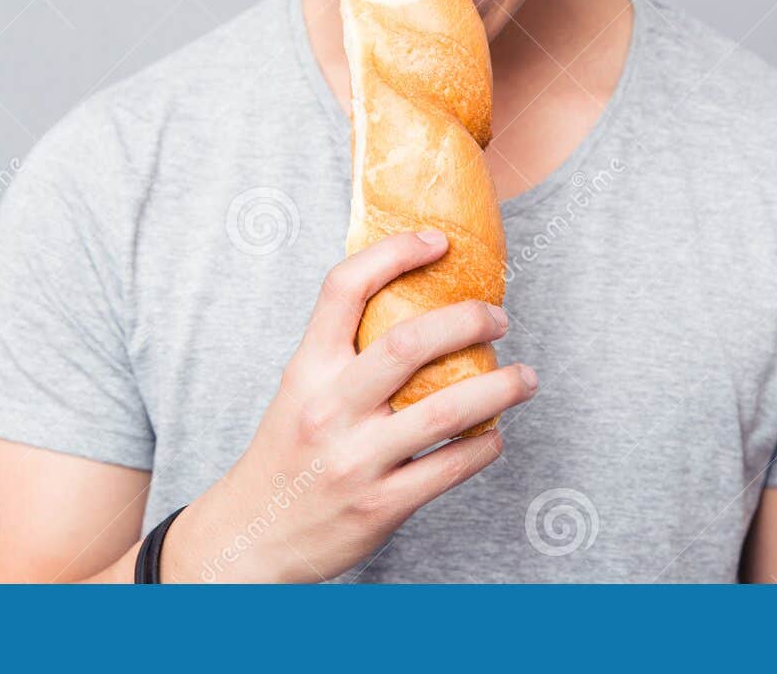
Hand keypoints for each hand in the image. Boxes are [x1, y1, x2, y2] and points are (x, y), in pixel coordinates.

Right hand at [159, 229, 536, 581]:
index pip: (344, 289)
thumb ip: (344, 351)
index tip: (438, 240)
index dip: (394, 252)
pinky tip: (493, 435)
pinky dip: (484, 446)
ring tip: (526, 377)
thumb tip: (411, 297)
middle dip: (468, 320)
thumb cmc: (286, 452)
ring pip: (445, 411)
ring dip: (500, 388)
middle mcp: (329, 409)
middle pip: (408, 343)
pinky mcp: (380, 507)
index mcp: (307, 370)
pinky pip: (449, 468)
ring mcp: (355, 460)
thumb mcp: (300, 389)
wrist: (250, 537)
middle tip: (499, 317)